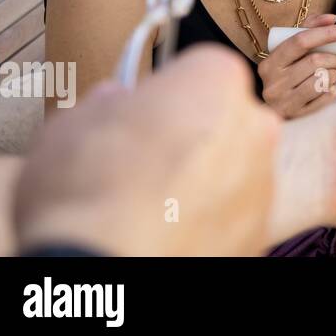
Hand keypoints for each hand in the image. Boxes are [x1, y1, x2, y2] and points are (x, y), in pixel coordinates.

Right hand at [14, 46, 279, 255]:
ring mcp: (263, 179)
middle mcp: (254, 124)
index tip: (143, 112)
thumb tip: (113, 103)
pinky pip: (234, 212)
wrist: (108, 266)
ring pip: (233, 167)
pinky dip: (210, 219)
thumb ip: (106, 104)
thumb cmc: (88, 190)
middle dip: (191, 133)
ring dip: (204, 178)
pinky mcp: (261, 230)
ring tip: (152, 205)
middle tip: (144, 161)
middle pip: (224, 118)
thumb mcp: (72, 124)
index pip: (198, 69)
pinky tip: (169, 231)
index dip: (165, 93)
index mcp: (216, 79)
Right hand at [258, 14, 335, 117]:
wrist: (281, 111)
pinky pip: (327, 97)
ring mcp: (284, 103)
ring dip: (335, 74)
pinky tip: (326, 89)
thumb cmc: (291, 76)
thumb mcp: (292, 52)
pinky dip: (333, 90)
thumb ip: (309, 29)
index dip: (327, 33)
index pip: (300, 41)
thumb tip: (331, 18)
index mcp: (269, 64)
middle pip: (315, 61)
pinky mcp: (298, 117)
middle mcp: (272, 85)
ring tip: (332, 75)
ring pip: (323, 79)